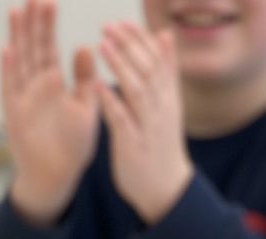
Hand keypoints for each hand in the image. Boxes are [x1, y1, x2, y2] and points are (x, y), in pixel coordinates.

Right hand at [2, 0, 99, 225]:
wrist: (56, 177)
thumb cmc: (73, 146)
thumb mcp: (87, 108)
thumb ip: (85, 79)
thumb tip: (85, 46)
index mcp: (54, 82)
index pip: (49, 46)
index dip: (47, 24)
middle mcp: (36, 87)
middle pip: (32, 49)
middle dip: (32, 23)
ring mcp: (23, 100)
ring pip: (20, 63)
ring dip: (18, 38)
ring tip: (17, 11)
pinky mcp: (15, 117)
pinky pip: (11, 90)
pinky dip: (9, 72)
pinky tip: (7, 51)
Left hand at [96, 22, 192, 223]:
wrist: (167, 189)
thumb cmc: (160, 147)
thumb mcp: (168, 106)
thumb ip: (165, 73)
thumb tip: (165, 36)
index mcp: (167, 97)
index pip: (156, 59)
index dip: (140, 39)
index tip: (122, 21)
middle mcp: (161, 107)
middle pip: (147, 68)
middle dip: (129, 45)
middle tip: (108, 25)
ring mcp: (148, 126)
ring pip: (137, 89)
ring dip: (121, 65)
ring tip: (102, 44)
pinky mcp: (133, 145)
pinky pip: (122, 120)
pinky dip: (111, 101)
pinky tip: (97, 86)